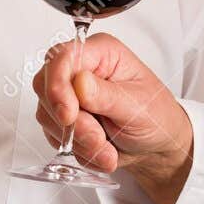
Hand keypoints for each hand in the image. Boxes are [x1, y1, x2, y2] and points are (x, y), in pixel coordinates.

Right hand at [32, 33, 194, 203]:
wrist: (156, 146)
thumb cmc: (156, 116)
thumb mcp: (138, 105)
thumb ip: (107, 95)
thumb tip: (79, 82)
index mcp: (100, 53)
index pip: (62, 57)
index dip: (58, 86)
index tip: (68, 114)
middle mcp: (80, 69)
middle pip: (46, 86)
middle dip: (71, 121)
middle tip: (98, 138)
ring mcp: (68, 93)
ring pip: (48, 114)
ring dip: (77, 140)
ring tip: (107, 148)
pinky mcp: (62, 117)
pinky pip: (53, 134)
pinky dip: (77, 149)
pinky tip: (101, 150)